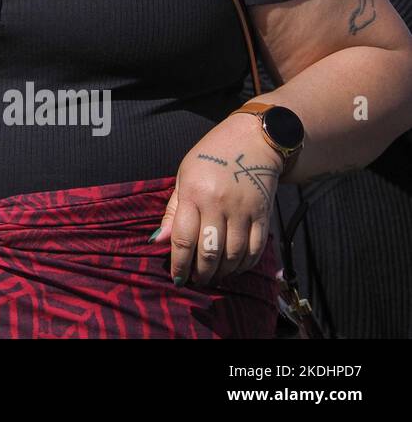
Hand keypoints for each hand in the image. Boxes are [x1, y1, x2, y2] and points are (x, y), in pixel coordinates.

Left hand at [152, 115, 282, 286]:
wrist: (252, 141)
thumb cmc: (210, 158)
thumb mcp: (184, 176)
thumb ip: (173, 211)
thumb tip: (159, 240)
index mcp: (194, 193)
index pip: (184, 238)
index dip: (179, 263)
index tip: (177, 277)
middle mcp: (219, 203)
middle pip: (209, 251)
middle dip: (201, 272)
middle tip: (196, 280)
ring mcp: (243, 210)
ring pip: (233, 255)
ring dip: (222, 272)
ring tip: (213, 275)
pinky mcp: (263, 215)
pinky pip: (255, 249)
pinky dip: (244, 264)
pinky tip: (235, 267)